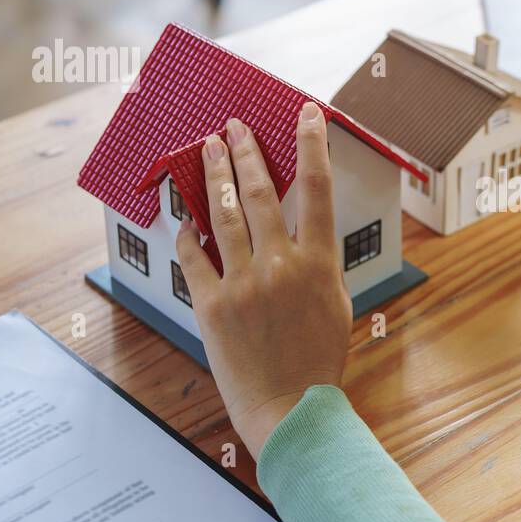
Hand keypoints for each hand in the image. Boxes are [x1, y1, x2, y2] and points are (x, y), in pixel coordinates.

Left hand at [176, 104, 352, 456]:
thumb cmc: (319, 359)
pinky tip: (184, 214)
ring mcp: (244, 284)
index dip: (313, 144)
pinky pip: (195, 257)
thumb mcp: (336, 303)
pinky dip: (188, 233)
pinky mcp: (212, 305)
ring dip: (214, 176)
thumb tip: (299, 230)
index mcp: (320, 264)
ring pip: (225, 214)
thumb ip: (318, 263)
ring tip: (206, 148)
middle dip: (247, 152)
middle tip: (235, 126)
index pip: (319, 189)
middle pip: (263, 191)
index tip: (306, 114)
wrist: (290, 407)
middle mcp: (282, 265)